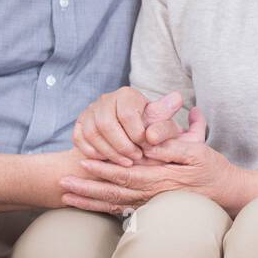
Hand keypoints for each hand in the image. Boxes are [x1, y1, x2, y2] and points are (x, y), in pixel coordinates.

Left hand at [61, 108, 241, 214]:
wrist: (227, 194)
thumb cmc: (213, 169)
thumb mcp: (198, 151)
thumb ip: (173, 147)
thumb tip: (149, 142)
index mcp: (161, 178)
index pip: (126, 174)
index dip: (104, 169)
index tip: (84, 162)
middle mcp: (152, 195)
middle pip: (113, 193)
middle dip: (87, 188)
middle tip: (62, 184)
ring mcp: (151, 204)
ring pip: (114, 204)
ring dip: (89, 200)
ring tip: (66, 197)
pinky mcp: (152, 209)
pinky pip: (123, 210)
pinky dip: (103, 208)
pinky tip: (89, 205)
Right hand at [73, 87, 187, 166]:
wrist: (130, 136)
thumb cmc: (150, 129)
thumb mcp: (161, 123)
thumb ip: (166, 115)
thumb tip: (177, 99)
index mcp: (127, 95)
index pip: (127, 114)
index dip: (137, 134)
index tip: (147, 147)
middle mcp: (105, 99)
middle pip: (106, 124)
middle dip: (121, 146)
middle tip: (135, 158)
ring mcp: (90, 111)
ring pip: (92, 133)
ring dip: (108, 152)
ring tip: (125, 163)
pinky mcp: (79, 124)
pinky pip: (80, 139)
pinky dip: (93, 152)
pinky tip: (107, 160)